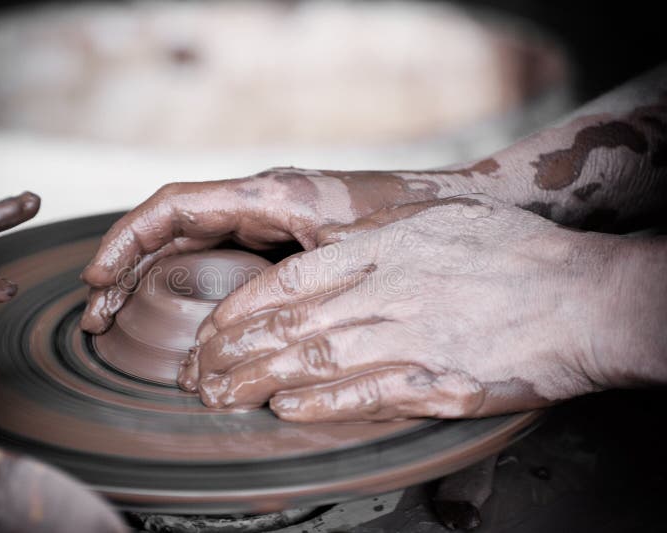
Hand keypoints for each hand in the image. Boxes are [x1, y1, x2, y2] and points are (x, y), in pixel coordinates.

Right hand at [80, 167, 460, 333]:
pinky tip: (176, 321)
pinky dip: (188, 289)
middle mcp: (261, 206)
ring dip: (150, 282)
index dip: (128, 241)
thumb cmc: (409, 218)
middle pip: (172, 231)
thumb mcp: (348, 250)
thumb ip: (293, 280)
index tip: (97, 277)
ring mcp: (269, 225)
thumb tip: (234, 333)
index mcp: (268, 195)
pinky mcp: (282, 245)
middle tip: (96, 316)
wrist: (458, 208)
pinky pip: (219, 263)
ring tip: (116, 321)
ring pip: (191, 248)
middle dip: (127, 270)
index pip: (175, 207)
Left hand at [179, 194, 617, 420]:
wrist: (584, 297)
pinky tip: (286, 411)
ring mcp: (411, 341)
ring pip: (313, 363)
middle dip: (231, 353)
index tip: (210, 330)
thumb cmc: (512, 254)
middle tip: (195, 374)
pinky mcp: (439, 385)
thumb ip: (375, 245)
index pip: (287, 281)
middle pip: (288, 327)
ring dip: (258, 382)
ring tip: (220, 397)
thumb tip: (323, 264)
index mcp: (383, 253)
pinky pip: (366, 397)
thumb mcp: (435, 225)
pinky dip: (320, 406)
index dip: (238, 310)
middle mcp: (387, 295)